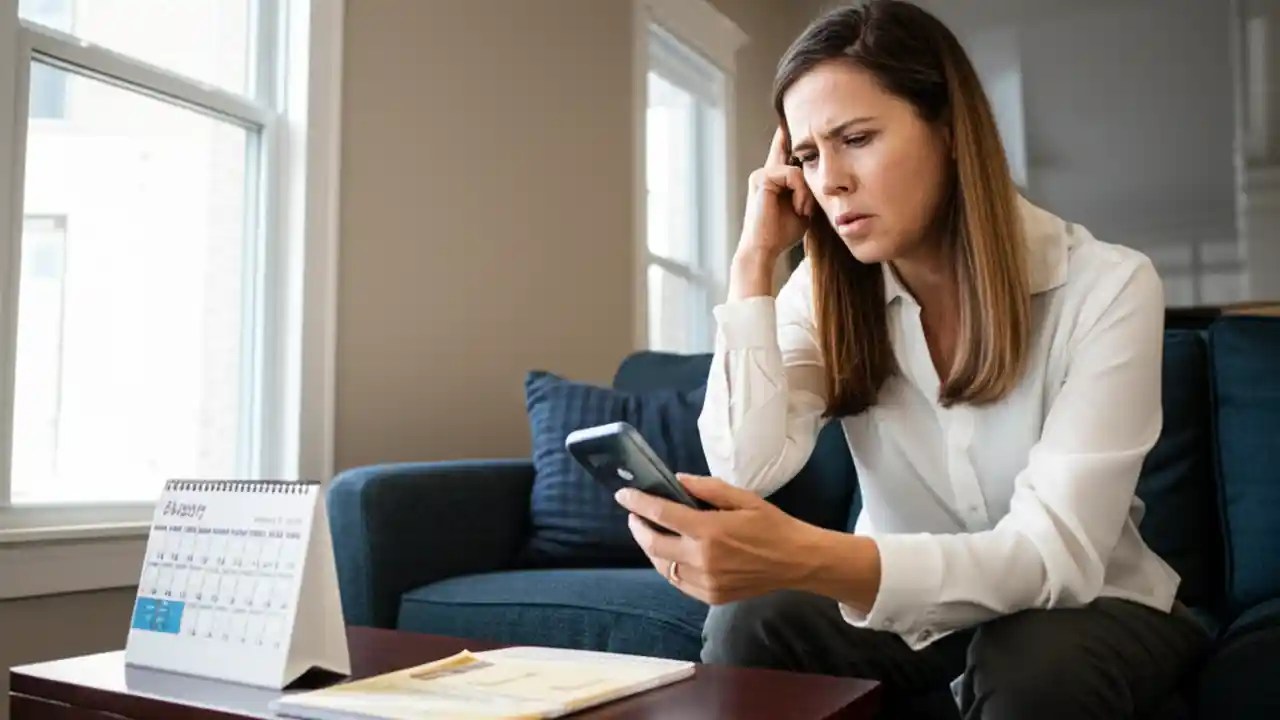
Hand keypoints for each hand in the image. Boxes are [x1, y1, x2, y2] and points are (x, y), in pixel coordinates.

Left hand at [614, 473, 821, 604]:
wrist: (796, 561)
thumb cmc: (771, 525)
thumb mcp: (743, 497)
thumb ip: (707, 488)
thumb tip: (677, 480)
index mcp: (709, 530)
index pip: (662, 514)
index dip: (638, 503)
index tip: (623, 494)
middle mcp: (702, 559)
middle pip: (653, 544)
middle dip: (638, 527)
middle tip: (634, 515)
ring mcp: (705, 582)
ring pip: (662, 565)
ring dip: (651, 547)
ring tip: (650, 531)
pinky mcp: (710, 596)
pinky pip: (677, 581)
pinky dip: (667, 565)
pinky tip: (670, 553)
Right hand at [737, 126, 814, 261]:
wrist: (764, 249)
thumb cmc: (782, 233)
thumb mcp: (803, 207)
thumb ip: (808, 191)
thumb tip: (824, 181)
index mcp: (774, 179)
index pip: (785, 150)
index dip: (792, 137)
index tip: (804, 120)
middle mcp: (766, 172)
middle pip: (791, 149)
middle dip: (805, 146)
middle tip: (811, 171)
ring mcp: (762, 173)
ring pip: (797, 168)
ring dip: (806, 190)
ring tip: (804, 209)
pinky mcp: (761, 178)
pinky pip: (792, 174)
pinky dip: (800, 192)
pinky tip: (799, 208)